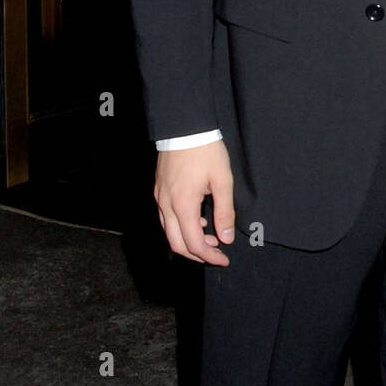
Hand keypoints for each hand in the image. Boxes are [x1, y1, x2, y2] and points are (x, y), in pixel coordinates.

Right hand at [154, 140, 234, 265]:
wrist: (184, 126)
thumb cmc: (205, 151)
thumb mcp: (222, 180)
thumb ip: (225, 211)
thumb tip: (226, 238)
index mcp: (183, 205)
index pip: (194, 243)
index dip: (209, 256)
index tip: (223, 259)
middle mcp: (166, 205)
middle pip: (176, 244)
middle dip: (196, 254)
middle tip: (216, 255)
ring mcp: (160, 198)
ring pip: (169, 232)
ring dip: (188, 241)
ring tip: (210, 237)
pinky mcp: (159, 190)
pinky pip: (166, 218)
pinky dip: (181, 226)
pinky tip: (197, 220)